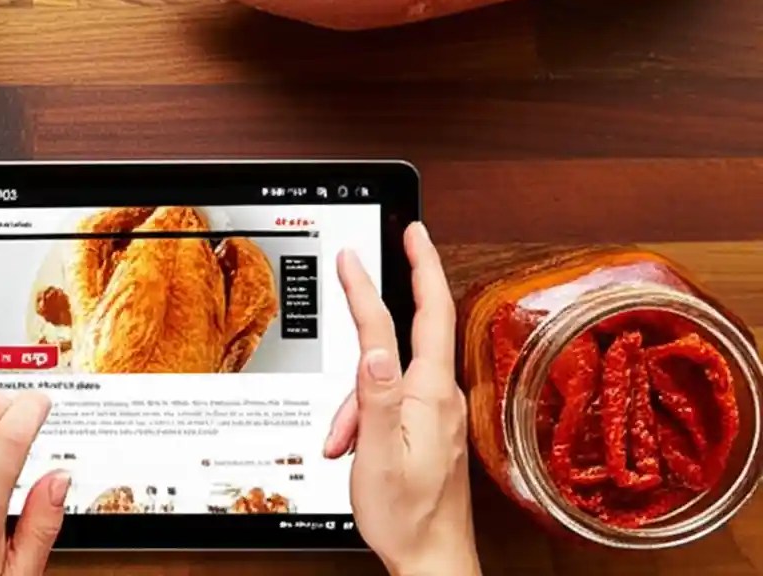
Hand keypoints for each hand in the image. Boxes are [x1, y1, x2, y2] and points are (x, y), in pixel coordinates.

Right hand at [324, 223, 479, 575]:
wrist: (430, 559)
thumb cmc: (407, 516)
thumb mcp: (379, 455)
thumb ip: (375, 398)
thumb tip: (373, 347)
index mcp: (430, 394)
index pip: (416, 315)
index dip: (396, 272)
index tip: (376, 244)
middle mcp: (440, 395)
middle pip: (422, 322)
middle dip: (411, 277)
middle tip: (407, 238)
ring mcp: (437, 410)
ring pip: (393, 370)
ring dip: (358, 392)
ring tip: (341, 439)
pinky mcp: (429, 425)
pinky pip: (393, 397)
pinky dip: (364, 412)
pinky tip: (351, 446)